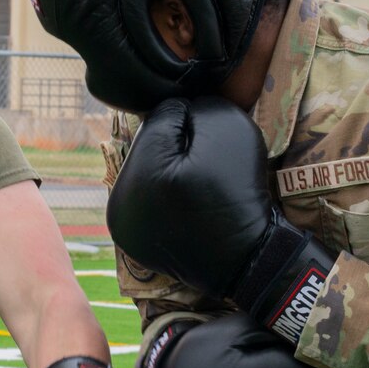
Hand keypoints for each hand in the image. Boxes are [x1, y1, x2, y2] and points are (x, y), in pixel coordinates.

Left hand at [107, 97, 335, 343]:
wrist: (249, 260)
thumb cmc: (240, 194)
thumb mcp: (230, 134)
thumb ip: (200, 108)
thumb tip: (180, 107)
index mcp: (142, 171)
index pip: (161, 116)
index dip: (194, 120)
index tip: (214, 142)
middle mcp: (120, 197)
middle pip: (147, 145)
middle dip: (176, 145)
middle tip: (207, 166)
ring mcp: (120, 222)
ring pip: (143, 171)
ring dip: (166, 169)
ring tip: (196, 188)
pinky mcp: (129, 239)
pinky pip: (142, 200)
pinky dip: (161, 196)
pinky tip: (185, 206)